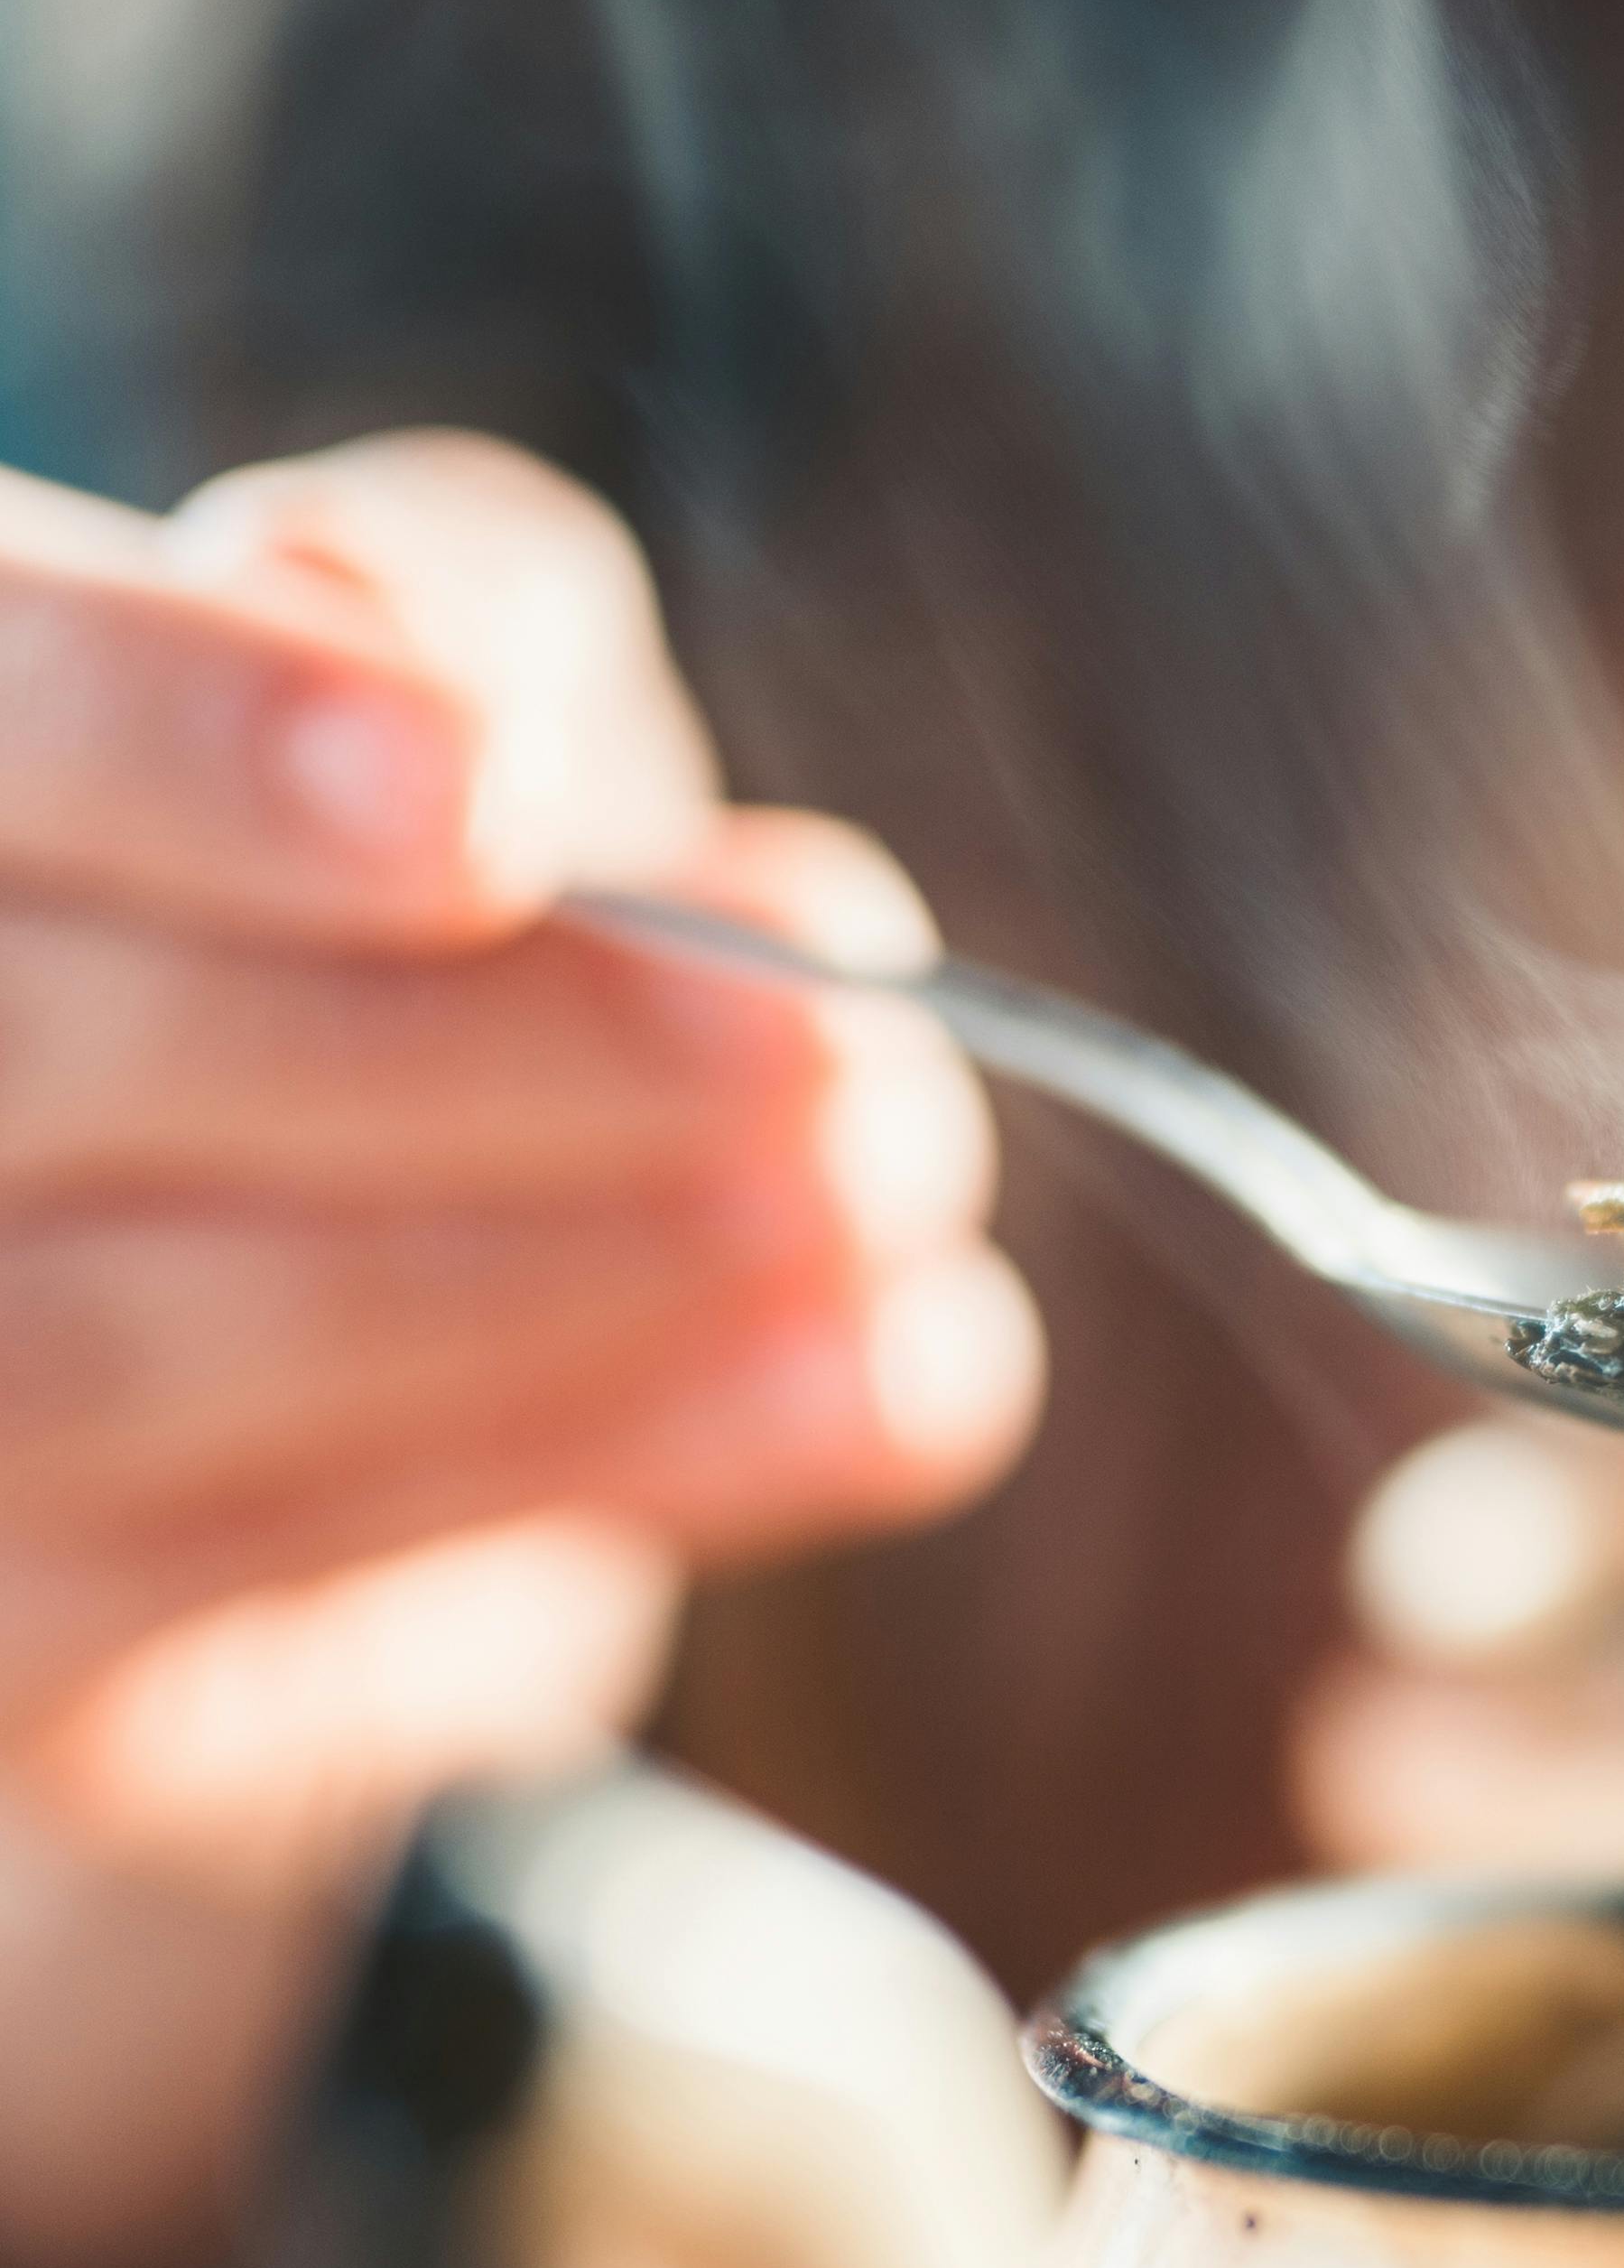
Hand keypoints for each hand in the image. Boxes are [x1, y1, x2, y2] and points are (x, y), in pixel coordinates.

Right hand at [0, 431, 1041, 1889]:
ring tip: (890, 1189)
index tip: (486, 791)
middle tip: (834, 1044)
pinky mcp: (3, 1657)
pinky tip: (891, 1376)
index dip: (187, 737)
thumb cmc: (355, 908)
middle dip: (486, 1049)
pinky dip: (614, 1455)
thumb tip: (459, 667)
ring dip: (570, 1279)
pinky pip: (273, 1568)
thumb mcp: (438, 688)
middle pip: (49, 1052)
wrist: (294, 1317)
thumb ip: (451, 610)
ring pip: (141, 1346)